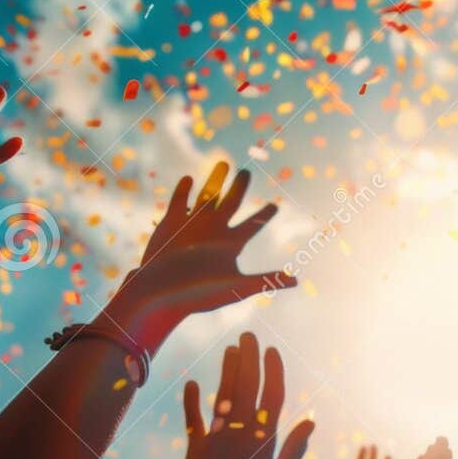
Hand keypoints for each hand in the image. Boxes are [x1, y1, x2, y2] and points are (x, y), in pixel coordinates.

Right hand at [108, 164, 294, 351]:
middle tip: (246, 172)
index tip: (274, 206)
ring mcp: (193, 226)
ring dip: (215, 180)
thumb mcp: (236, 287)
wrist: (161, 294)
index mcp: (231, 245)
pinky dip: (184, 189)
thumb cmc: (198, 295)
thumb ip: (264, 281)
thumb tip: (296, 281)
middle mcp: (214, 232)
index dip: (264, 215)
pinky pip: (179, 201)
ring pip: (207, 196)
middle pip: (231, 203)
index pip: (253, 226)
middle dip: (239, 187)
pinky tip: (189, 178)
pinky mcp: (171, 223)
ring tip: (224, 163)